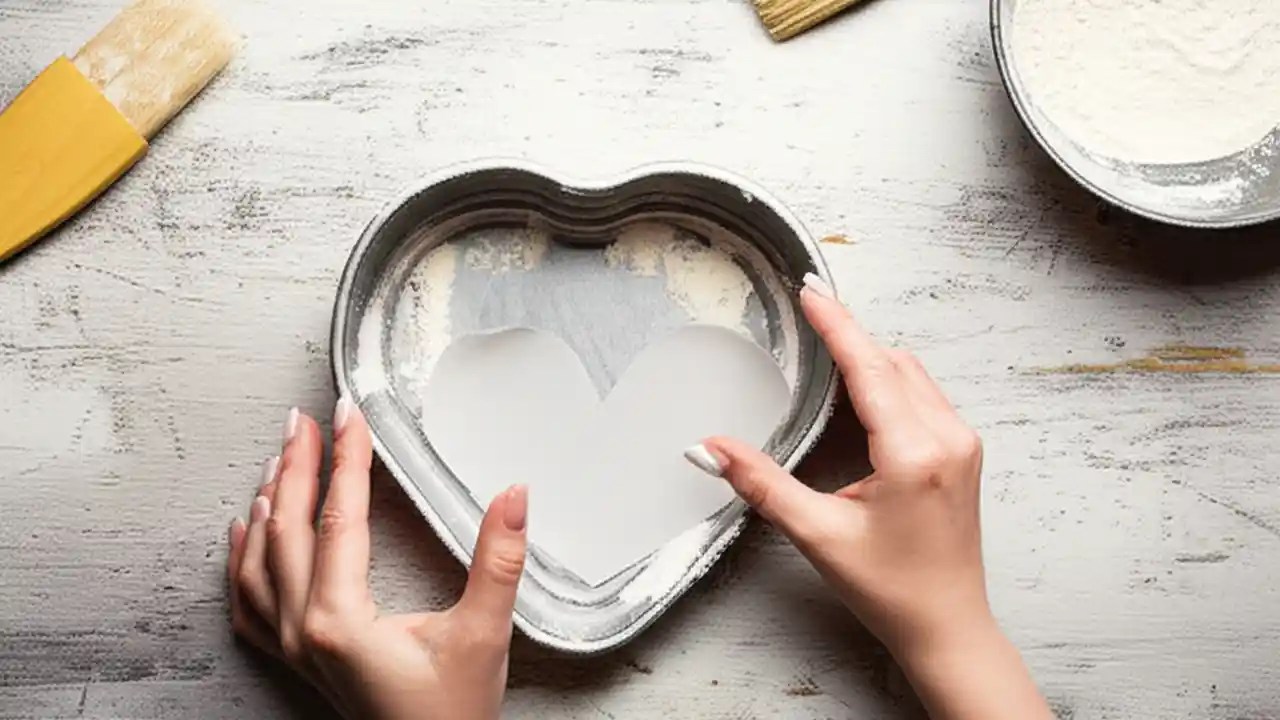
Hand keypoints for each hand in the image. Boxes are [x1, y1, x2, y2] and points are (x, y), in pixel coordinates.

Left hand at [226, 399, 527, 719]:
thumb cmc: (449, 716)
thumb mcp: (483, 635)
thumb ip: (498, 562)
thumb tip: (514, 496)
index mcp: (341, 617)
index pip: (339, 515)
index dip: (347, 457)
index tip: (350, 415)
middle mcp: (306, 629)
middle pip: (288, 527)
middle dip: (297, 465)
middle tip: (306, 420)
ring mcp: (295, 647)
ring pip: (260, 561)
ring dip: (269, 503)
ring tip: (278, 460)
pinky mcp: (299, 661)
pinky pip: (250, 604)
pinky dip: (242, 561)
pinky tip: (244, 534)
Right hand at [685, 274, 1050, 719]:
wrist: (947, 626)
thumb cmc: (890, 589)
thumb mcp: (818, 534)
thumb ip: (762, 484)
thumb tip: (711, 448)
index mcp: (914, 453)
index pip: (869, 368)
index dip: (836, 325)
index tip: (810, 292)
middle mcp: (947, 438)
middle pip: (892, 362)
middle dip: (850, 334)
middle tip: (810, 308)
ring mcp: (962, 444)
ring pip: (912, 374)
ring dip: (871, 355)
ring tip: (829, 341)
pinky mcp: (964, 453)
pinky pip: (925, 395)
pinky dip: (890, 379)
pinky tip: (862, 384)